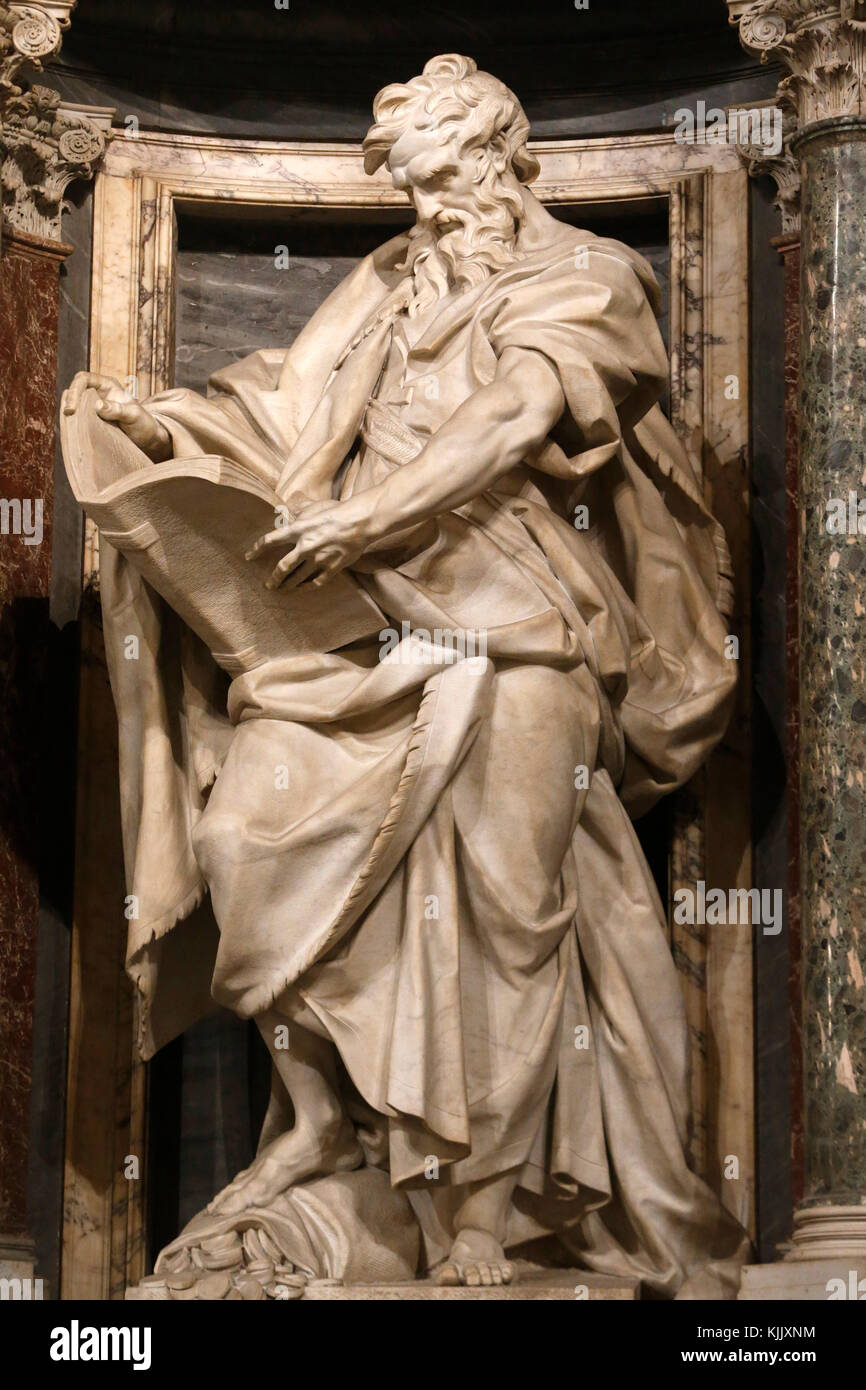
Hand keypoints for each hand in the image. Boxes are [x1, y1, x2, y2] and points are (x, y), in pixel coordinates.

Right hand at [62, 372, 170, 462]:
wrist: (148, 439)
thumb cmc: (144, 424)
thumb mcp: (134, 416)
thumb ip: (118, 410)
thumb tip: (98, 405)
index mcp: (108, 385)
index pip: (83, 379)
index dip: (75, 390)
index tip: (72, 408)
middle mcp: (98, 393)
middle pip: (75, 390)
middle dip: (68, 401)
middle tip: (68, 417)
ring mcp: (94, 407)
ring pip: (74, 404)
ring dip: (69, 413)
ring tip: (68, 424)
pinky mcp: (92, 420)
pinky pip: (78, 418)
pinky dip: (73, 423)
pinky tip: (72, 430)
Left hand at [246, 496, 373, 589]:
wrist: (359, 522)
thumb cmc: (336, 511)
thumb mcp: (313, 507)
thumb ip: (298, 512)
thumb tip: (287, 512)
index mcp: (298, 530)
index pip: (270, 540)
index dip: (257, 549)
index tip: (248, 556)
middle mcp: (305, 547)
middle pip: (283, 567)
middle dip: (273, 578)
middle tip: (268, 585)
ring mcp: (318, 559)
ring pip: (298, 577)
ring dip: (287, 585)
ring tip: (282, 590)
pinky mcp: (332, 568)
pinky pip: (316, 582)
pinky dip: (307, 587)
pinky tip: (301, 590)